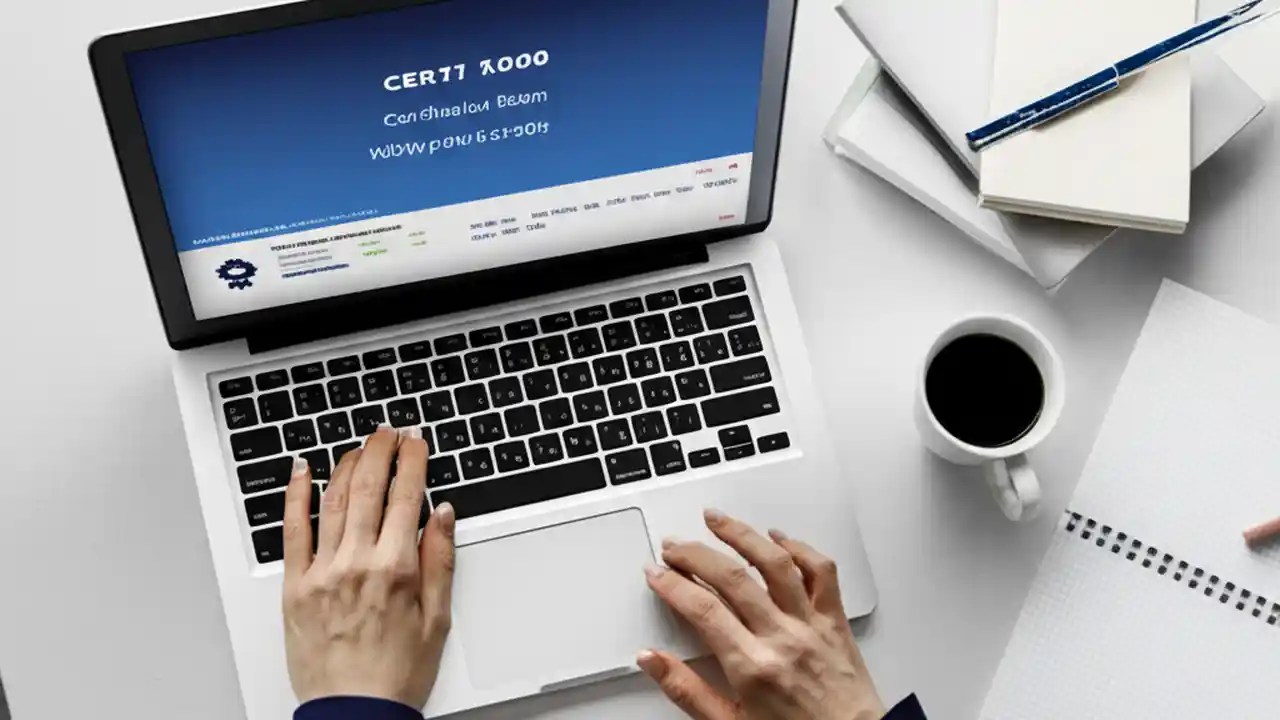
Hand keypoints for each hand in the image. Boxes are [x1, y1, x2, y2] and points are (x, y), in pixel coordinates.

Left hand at [281, 425, 455, 708]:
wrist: (353, 713)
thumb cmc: (396, 674)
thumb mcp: (437, 618)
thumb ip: (440, 560)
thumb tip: (441, 514)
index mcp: (397, 569)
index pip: (405, 496)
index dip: (412, 460)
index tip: (416, 441)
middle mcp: (358, 563)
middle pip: (368, 487)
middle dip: (381, 450)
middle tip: (390, 431)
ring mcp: (322, 571)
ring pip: (333, 500)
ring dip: (347, 463)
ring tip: (359, 445)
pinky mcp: (295, 585)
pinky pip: (292, 530)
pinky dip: (296, 495)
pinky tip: (302, 470)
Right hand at [640, 510, 883, 719]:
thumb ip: (686, 690)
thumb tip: (650, 660)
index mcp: (753, 668)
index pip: (703, 610)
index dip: (673, 585)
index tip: (655, 572)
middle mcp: (783, 638)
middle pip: (733, 578)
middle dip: (696, 554)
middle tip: (673, 545)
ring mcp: (812, 624)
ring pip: (775, 563)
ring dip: (742, 535)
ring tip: (716, 520)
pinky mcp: (835, 619)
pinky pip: (822, 571)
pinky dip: (800, 548)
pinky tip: (778, 538)